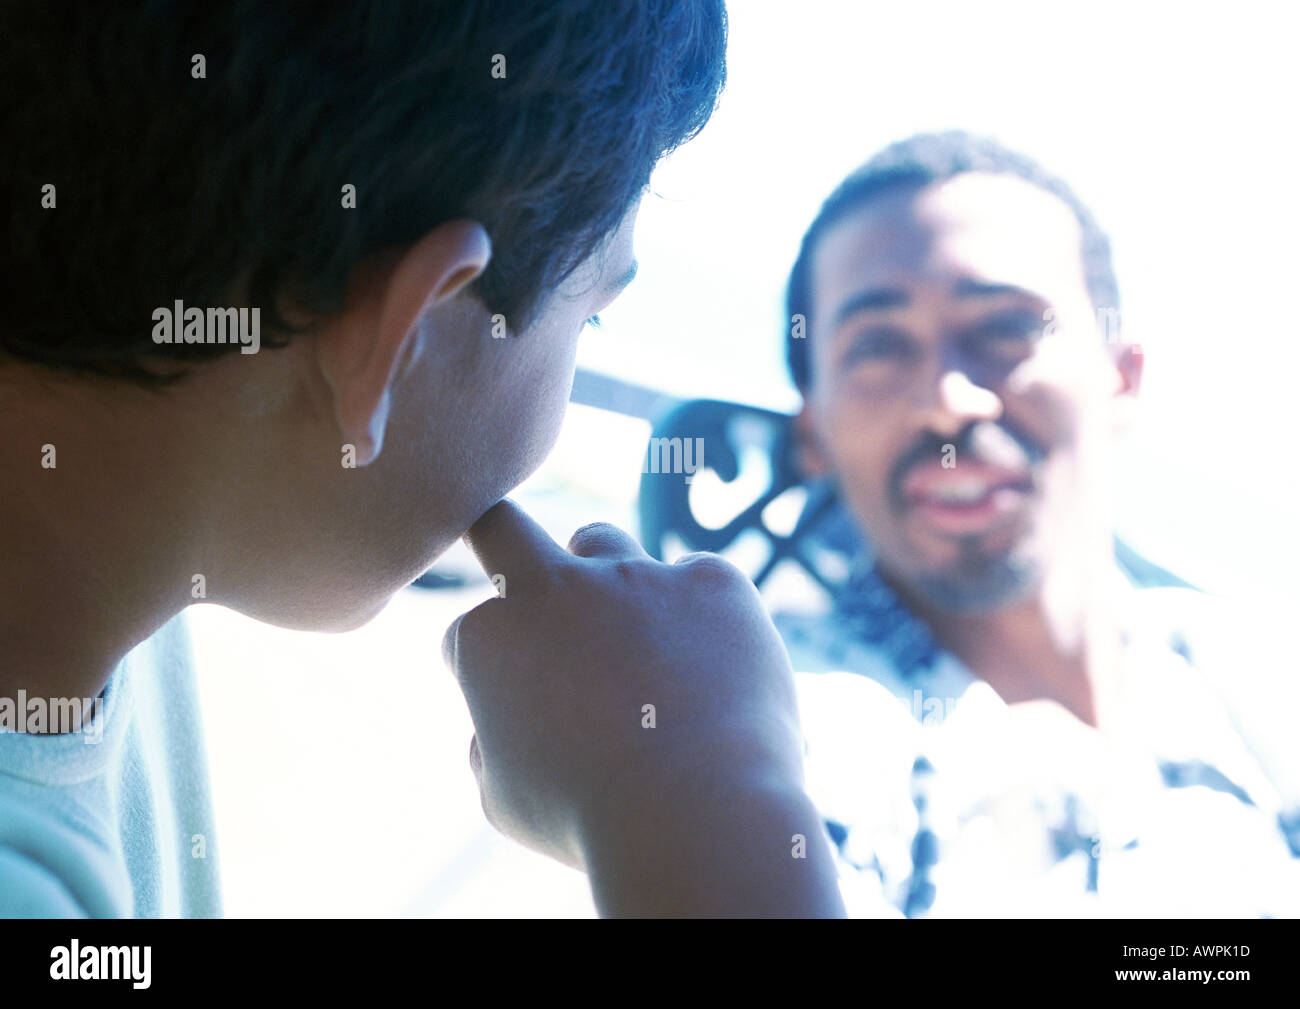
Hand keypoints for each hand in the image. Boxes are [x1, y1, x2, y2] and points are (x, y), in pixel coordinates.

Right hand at [443, 500, 843, 915]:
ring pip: (602, 543)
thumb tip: (494, 730)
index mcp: (491, 637)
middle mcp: (554, 588)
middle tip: (518, 562)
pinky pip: (698, 583)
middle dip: (501, 539)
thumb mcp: (505, 798)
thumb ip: (491, 746)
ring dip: (605, 578)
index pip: (471, 632)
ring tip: (635, 640)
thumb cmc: (590, 819)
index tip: (518, 703)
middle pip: (503, 526)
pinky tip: (718, 675)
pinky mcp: (711, 581)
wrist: (696, 813)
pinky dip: (700, 620)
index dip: (490, 668)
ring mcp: (636, 575)